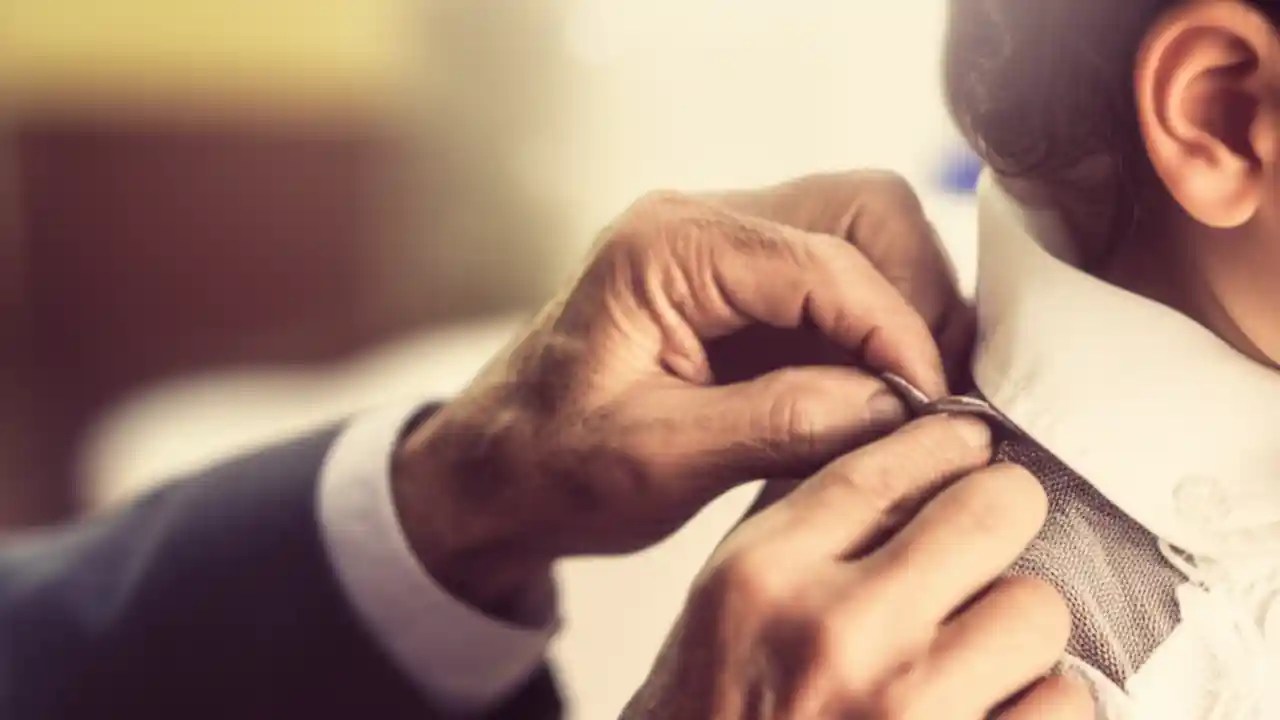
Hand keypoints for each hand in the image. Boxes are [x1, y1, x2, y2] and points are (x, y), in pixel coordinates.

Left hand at [394, 172, 969, 617]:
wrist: (495, 473)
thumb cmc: (549, 467)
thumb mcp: (656, 461)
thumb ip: (779, 423)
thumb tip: (896, 406)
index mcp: (665, 248)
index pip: (823, 260)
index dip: (896, 330)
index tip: (934, 406)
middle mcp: (700, 224)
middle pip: (862, 213)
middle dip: (914, 301)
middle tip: (932, 397)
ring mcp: (725, 248)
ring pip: (864, 238)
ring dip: (904, 314)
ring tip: (913, 403)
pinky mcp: (743, 287)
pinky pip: (840, 281)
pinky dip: (876, 332)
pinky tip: (881, 397)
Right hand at [625, 416, 1091, 719]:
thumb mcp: (718, 613)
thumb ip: (802, 535)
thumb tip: (902, 465)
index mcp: (763, 578)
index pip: (884, 467)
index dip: (944, 443)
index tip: (969, 445)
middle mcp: (834, 634)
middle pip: (990, 511)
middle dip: (1002, 513)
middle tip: (991, 534)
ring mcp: (905, 713)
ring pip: (1037, 609)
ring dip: (1017, 628)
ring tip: (980, 648)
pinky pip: (1063, 704)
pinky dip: (1039, 706)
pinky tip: (992, 709)